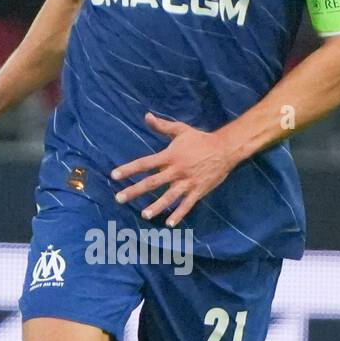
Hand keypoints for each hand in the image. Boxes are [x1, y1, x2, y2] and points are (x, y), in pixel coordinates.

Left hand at [110, 113, 235, 225]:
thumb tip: (146, 116)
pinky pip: (187, 205)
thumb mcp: (181, 130)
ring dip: (156, 206)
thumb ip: (162, 126)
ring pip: (169, 197)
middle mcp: (176, 170)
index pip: (145, 163)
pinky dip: (179, 215)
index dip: (129, 169)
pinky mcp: (198, 191)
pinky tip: (169, 224)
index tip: (114, 175)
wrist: (225, 149)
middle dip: (135, 191)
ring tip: (144, 215)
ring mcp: (187, 182)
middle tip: (119, 198)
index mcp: (170, 156)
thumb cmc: (200, 139)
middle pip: (152, 182)